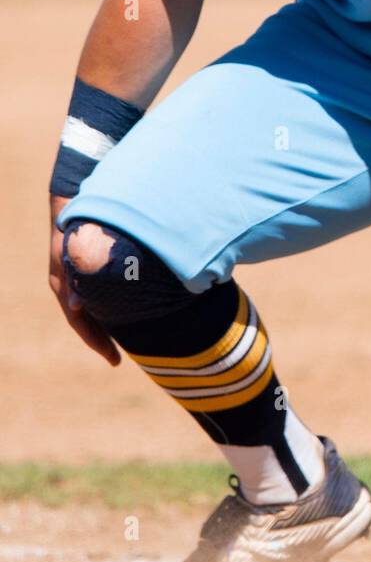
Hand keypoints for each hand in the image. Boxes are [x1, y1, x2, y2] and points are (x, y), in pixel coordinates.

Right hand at [48, 196, 120, 366]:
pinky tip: (116, 314)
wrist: (74, 201)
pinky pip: (89, 298)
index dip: (96, 342)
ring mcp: (70, 278)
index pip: (78, 322)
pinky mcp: (78, 271)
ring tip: (117, 343)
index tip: (113, 360)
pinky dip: (101, 310)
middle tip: (116, 359)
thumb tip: (74, 306)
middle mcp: (64, 284)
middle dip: (99, 340)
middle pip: (82, 320)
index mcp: (62, 283)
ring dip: (101, 326)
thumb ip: (78, 276)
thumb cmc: (80, 224)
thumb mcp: (76, 250)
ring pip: (85, 310)